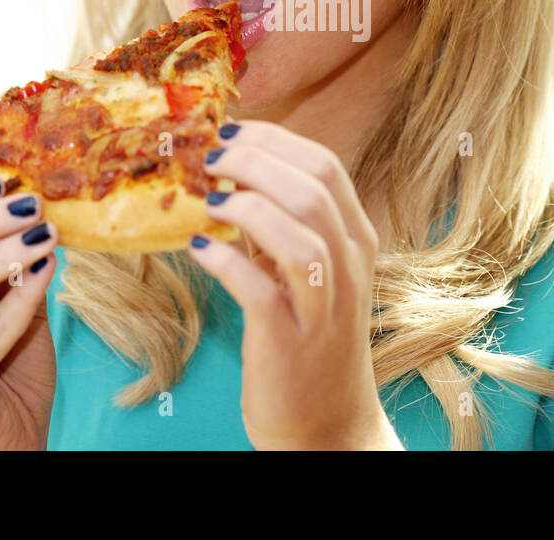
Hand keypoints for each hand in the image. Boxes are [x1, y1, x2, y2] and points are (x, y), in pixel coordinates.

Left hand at [188, 120, 401, 449]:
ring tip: (206, 197)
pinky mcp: (291, 340)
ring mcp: (324, 305)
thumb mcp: (303, 271)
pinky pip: (260, 288)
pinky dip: (226, 260)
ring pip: (299, 232)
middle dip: (255, 158)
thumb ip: (277, 223)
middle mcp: (348, 265)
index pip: (325, 164)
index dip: (274, 138)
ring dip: (247, 203)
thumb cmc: (308, 339)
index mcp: (355, 238)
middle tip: (206, 154)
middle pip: (312, 187)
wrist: (326, 424)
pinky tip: (198, 248)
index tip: (229, 129)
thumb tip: (229, 171)